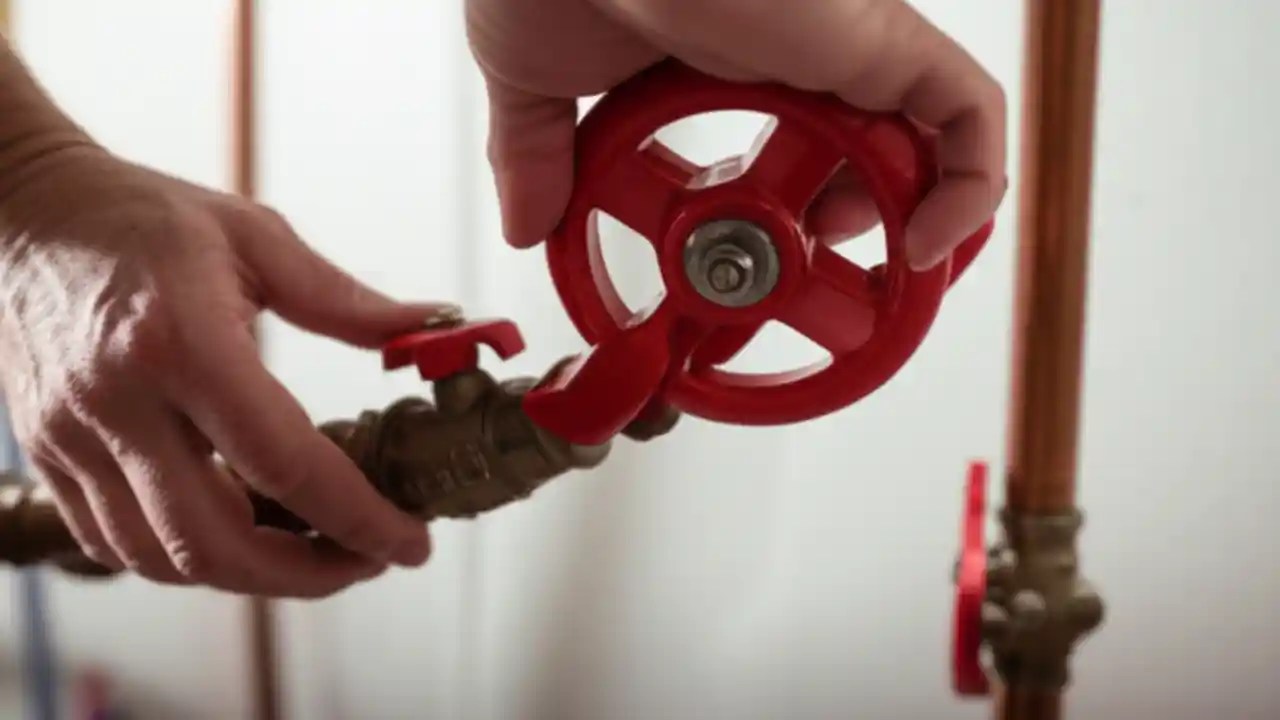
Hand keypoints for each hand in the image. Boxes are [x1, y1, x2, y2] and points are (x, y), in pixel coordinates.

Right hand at [0, 147, 432, 596]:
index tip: (410, 544)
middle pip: (214, 543)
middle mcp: (118, 402)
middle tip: (365, 559)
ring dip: (248, 576)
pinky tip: (237, 532)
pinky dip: (183, 559)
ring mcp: (70, 437)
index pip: (283, 464)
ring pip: (160, 560)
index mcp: (181, 342)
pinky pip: (114, 543)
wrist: (20, 209)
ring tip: (311, 550)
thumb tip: (433, 325)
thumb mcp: (257, 237)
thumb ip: (347, 301)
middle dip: (306, 575)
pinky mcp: (47, 454)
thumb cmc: (141, 215)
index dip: (358, 518)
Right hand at [467, 0, 1005, 268]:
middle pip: (872, 145)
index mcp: (721, 62)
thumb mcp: (532, 87)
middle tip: (817, 274)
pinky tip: (926, 246)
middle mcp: (793, 53)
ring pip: (930, 135)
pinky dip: (968, 188)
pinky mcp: (879, 41)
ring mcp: (841, 47)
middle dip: (858, 222)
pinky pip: (967, 116)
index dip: (793, 212)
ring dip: (918, 217)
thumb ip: (536, 159)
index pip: (787, 141)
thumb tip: (525, 228)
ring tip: (880, 280)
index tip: (765, 267)